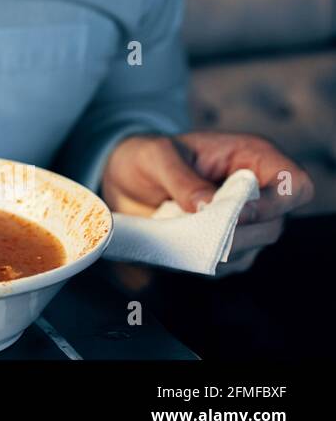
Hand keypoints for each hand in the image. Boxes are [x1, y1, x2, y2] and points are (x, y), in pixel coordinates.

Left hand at [102, 130, 314, 275]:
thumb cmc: (146, 156)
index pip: (295, 185)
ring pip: (251, 248)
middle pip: (274, 226)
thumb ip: (181, 178)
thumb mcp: (155, 156)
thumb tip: (207, 207)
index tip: (236, 214)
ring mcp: (246, 222)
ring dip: (215, 249)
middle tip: (195, 230)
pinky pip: (228, 265)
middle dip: (235, 234)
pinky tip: (178, 245)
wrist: (126, 178)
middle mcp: (257, 191)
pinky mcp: (228, 245)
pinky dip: (204, 260)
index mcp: (252, 157)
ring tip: (177, 232)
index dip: (274, 204)